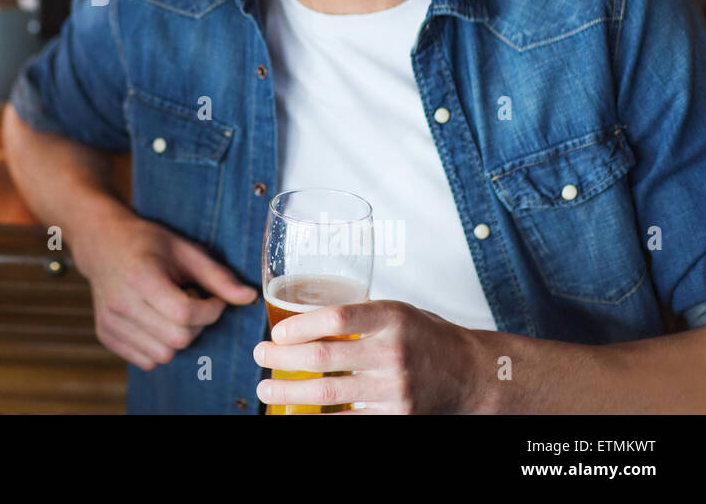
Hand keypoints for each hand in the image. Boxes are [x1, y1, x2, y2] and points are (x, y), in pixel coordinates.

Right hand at [73, 209, 258, 370]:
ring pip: (164, 354)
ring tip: (171, 309)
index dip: (210, 310)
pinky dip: (160, 347)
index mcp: (140, 277)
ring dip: (178, 337)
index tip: (214, 299)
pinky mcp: (106, 335)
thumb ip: (217, 276)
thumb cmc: (146, 243)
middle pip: (178, 338)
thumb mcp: (184, 250)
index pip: (185, 314)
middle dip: (197, 325)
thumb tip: (250, 297)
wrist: (102, 243)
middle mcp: (121, 303)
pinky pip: (147, 360)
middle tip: (191, 301)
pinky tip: (156, 321)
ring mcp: (110, 322)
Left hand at [252, 299, 482, 413]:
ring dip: (289, 392)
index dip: (299, 325)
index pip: (336, 318)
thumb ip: (356, 315)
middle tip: (260, 355)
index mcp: (390, 317)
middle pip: (323, 357)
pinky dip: (317, 418)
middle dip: (282, 358)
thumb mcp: (395, 312)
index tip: (276, 331)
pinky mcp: (396, 416)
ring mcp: (395, 388)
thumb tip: (300, 317)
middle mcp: (393, 352)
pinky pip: (348, 420)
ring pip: (329, 393)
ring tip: (266, 388)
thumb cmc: (424, 336)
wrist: (471, 373)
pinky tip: (295, 413)